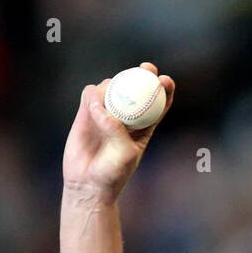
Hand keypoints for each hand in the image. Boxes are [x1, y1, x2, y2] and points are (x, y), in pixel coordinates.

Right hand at [62, 62, 174, 204]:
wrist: (87, 183)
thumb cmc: (113, 173)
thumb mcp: (125, 153)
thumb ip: (117, 129)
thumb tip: (102, 107)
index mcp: (145, 127)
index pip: (159, 104)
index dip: (164, 89)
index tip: (165, 80)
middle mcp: (126, 117)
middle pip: (137, 88)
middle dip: (145, 74)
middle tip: (146, 69)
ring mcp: (106, 113)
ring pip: (112, 87)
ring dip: (114, 84)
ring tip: (110, 97)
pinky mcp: (86, 114)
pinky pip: (90, 94)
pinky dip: (92, 94)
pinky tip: (92, 100)